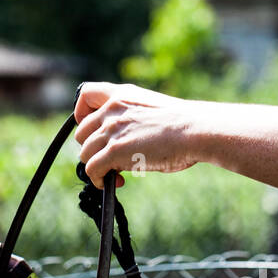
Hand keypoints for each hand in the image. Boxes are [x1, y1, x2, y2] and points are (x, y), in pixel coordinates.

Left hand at [73, 82, 205, 188]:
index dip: (82, 114)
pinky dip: (99, 180)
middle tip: (111, 160)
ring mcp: (112, 129)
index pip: (85, 95)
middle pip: (82, 133)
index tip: (93, 128)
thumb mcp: (153, 110)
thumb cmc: (185, 125)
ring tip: (116, 174)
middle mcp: (113, 109)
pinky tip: (117, 183)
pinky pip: (92, 169)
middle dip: (93, 148)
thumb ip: (134, 118)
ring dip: (98, 167)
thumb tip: (127, 143)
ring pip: (85, 153)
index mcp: (122, 95)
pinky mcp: (115, 150)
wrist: (195, 130)